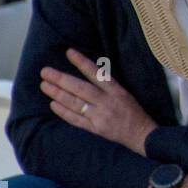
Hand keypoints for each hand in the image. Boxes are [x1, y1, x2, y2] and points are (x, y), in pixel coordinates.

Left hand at [41, 49, 157, 154]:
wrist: (142, 135)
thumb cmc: (134, 112)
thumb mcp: (125, 94)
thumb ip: (107, 86)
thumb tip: (87, 73)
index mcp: (116, 91)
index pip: (97, 73)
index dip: (82, 62)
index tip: (69, 52)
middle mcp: (107, 102)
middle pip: (80, 88)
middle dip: (61, 79)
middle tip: (45, 72)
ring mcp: (100, 116)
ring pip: (75, 103)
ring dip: (58, 94)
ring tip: (45, 85)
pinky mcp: (96, 129)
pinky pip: (76, 119)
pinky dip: (63, 112)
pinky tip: (53, 104)